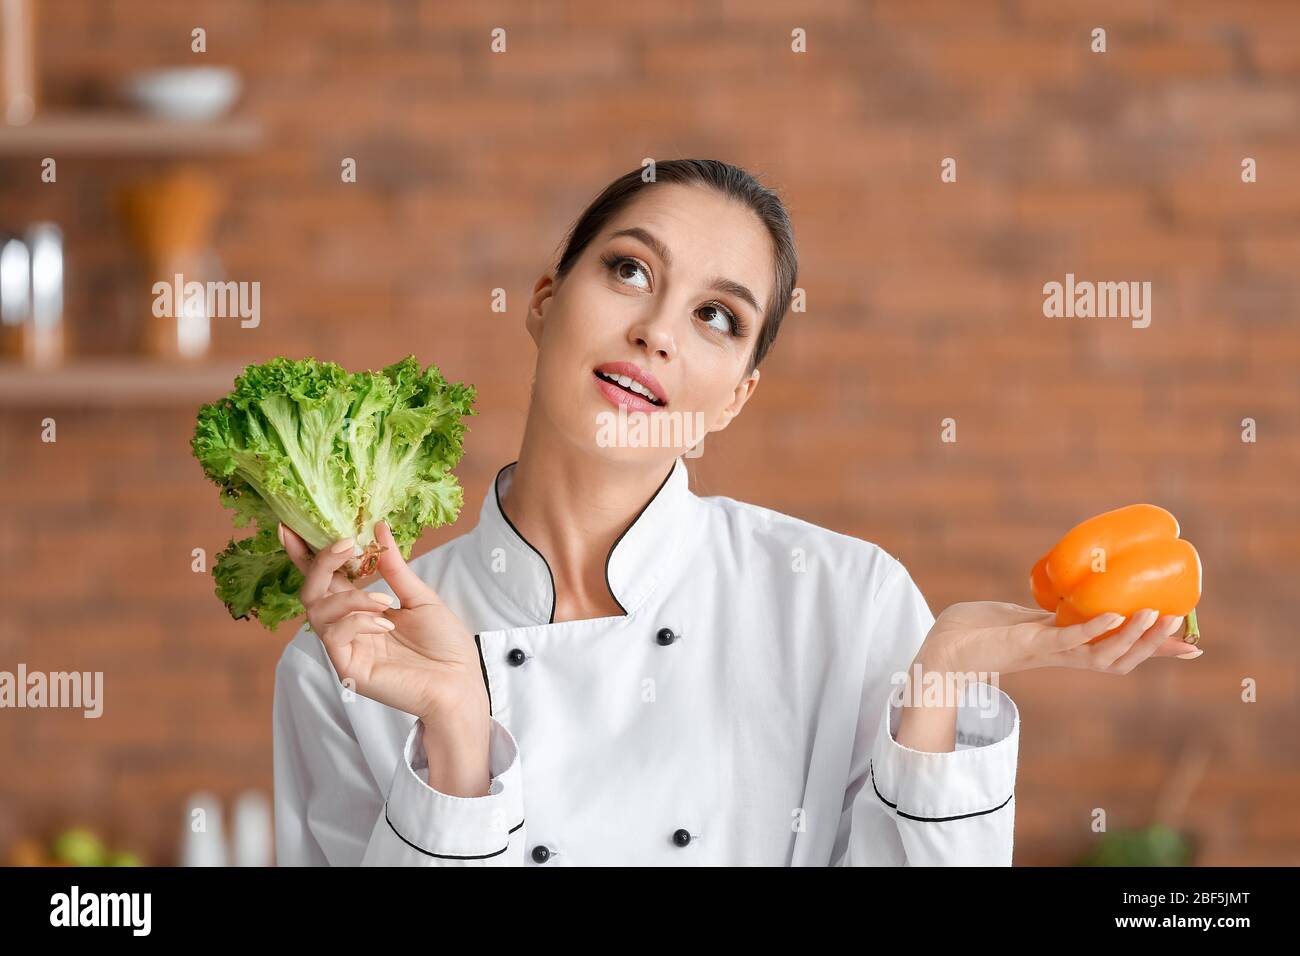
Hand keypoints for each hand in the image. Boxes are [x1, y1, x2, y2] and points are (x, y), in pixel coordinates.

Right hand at [280, 519, 486, 722]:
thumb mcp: (420, 597)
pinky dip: (357, 620)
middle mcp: (346, 627)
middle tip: (346, 544)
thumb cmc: (444, 644)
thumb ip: (394, 567)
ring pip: (317, 611)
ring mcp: (345, 649)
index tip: (290, 526)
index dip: (305, 554)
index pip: (325, 578)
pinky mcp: (347, 669)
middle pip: (310, 590)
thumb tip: (379, 527)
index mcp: (360, 608)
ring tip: (385, 601)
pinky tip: (385, 624)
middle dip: (321, 562)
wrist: (460, 682)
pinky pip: (334, 635)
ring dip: (350, 597)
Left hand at [919, 601, 1200, 677]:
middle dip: (1154, 644)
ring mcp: (1048, 651)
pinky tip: (1112, 614)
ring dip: (1132, 636)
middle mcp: (1064, 656)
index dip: (1155, 652)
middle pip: (1121, 659)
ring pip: (1102, 653)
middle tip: (1179, 621)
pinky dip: (1092, 627)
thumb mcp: (1026, 619)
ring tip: (1157, 616)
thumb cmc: (980, 630)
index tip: (1193, 646)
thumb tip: (1072, 596)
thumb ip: (1051, 614)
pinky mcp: (1029, 643)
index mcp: (1067, 650)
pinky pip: (1068, 639)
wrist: (943, 646)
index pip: (1120, 654)